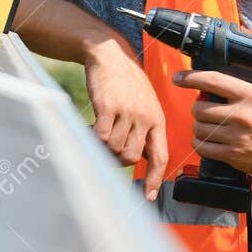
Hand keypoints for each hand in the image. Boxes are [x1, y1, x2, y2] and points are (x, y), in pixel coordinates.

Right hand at [85, 39, 167, 199]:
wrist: (110, 55)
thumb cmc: (126, 81)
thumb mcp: (145, 103)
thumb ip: (145, 128)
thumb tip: (140, 158)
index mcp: (157, 119)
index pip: (160, 156)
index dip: (154, 179)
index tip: (148, 197)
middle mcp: (145, 117)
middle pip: (132, 158)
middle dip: (118, 159)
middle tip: (109, 148)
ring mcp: (127, 112)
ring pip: (115, 149)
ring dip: (104, 147)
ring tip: (100, 132)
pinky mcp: (107, 107)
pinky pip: (100, 136)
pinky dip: (93, 137)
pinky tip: (91, 126)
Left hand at [174, 70, 251, 178]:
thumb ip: (244, 91)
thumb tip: (218, 86)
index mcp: (250, 95)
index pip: (212, 80)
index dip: (190, 78)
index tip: (179, 78)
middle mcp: (241, 114)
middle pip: (199, 108)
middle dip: (198, 108)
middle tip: (205, 110)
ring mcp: (236, 136)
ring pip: (198, 128)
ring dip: (199, 127)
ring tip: (209, 126)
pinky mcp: (234, 156)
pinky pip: (203, 148)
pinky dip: (201, 143)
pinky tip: (208, 141)